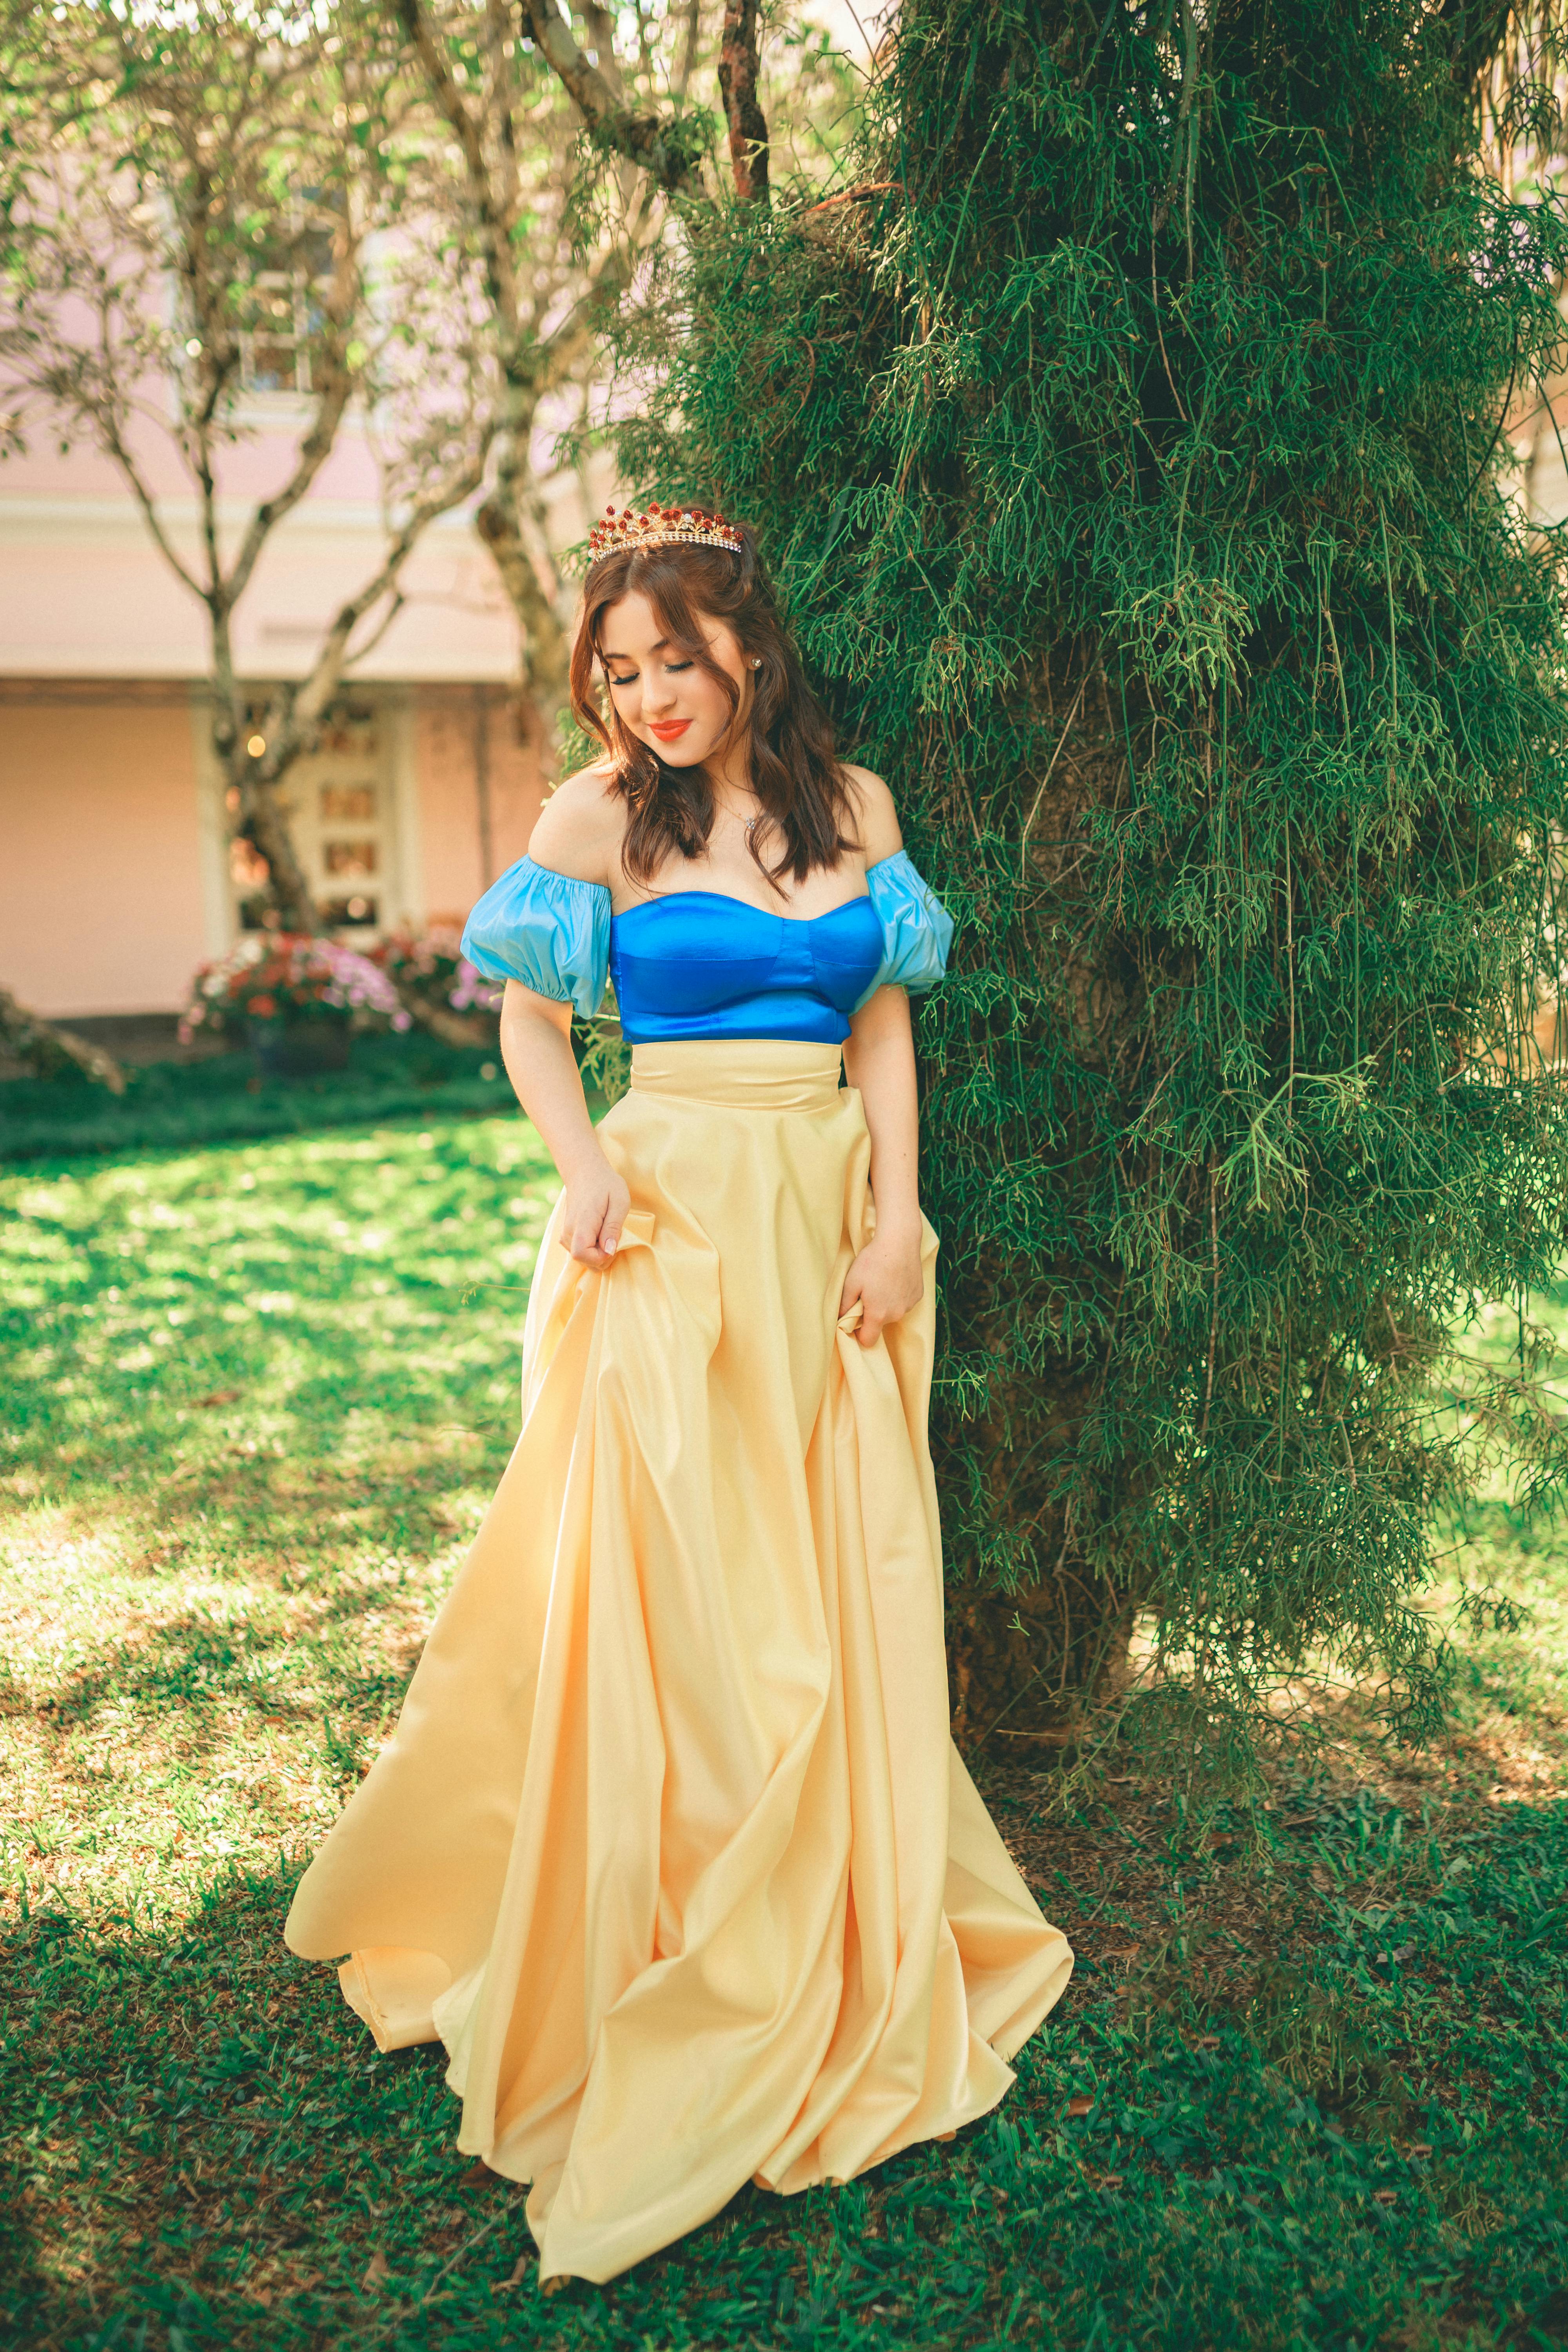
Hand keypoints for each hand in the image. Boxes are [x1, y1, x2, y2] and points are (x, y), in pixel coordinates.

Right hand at [559, 1152, 630, 1268]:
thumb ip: (613, 1228)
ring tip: (606, 1230)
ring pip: (583, 1258)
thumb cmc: (606, 1184)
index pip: (583, 1255)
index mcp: (581, 1223)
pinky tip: (600, 1232)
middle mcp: (568, 1232)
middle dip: (603, 1256)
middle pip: (584, 1261)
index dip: (602, 1257)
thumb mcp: (619, 1202)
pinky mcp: (566, 1234)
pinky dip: (592, 1248)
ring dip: (598, 1251)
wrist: (585, 1172)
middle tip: (613, 1234)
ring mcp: (565, 1234)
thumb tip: (609, 1251)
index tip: (614, 1242)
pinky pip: (580, 1251)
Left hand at [838, 1226, 923, 1347]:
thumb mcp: (851, 1282)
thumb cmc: (872, 1261)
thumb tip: (839, 1319)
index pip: (868, 1340)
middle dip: (873, 1314)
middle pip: (881, 1323)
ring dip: (886, 1303)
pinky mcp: (918, 1294)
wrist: (899, 1242)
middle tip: (867, 1292)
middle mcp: (896, 1314)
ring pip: (893, 1312)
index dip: (860, 1333)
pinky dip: (898, 1294)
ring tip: (882, 1281)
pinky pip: (904, 1301)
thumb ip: (844, 1304)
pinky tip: (894, 1277)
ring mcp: (909, 1305)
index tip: (855, 1320)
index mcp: (878, 1314)